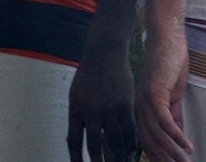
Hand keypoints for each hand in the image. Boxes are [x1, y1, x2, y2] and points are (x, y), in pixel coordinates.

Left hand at [69, 43, 137, 160]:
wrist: (104, 53)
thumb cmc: (88, 76)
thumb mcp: (76, 95)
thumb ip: (79, 118)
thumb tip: (78, 141)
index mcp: (75, 109)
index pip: (74, 141)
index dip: (76, 159)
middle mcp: (91, 111)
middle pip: (95, 146)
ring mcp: (109, 108)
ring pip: (116, 141)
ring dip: (119, 156)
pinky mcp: (125, 104)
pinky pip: (130, 130)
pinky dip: (131, 143)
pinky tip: (131, 151)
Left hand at [136, 28, 193, 161]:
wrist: (167, 40)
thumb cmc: (170, 66)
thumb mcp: (172, 96)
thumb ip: (174, 116)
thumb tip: (179, 138)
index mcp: (141, 109)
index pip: (146, 140)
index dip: (157, 156)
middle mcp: (139, 107)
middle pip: (149, 142)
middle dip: (164, 159)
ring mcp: (145, 101)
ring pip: (157, 135)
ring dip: (173, 152)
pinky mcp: (154, 93)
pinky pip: (165, 121)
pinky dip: (177, 136)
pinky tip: (188, 146)